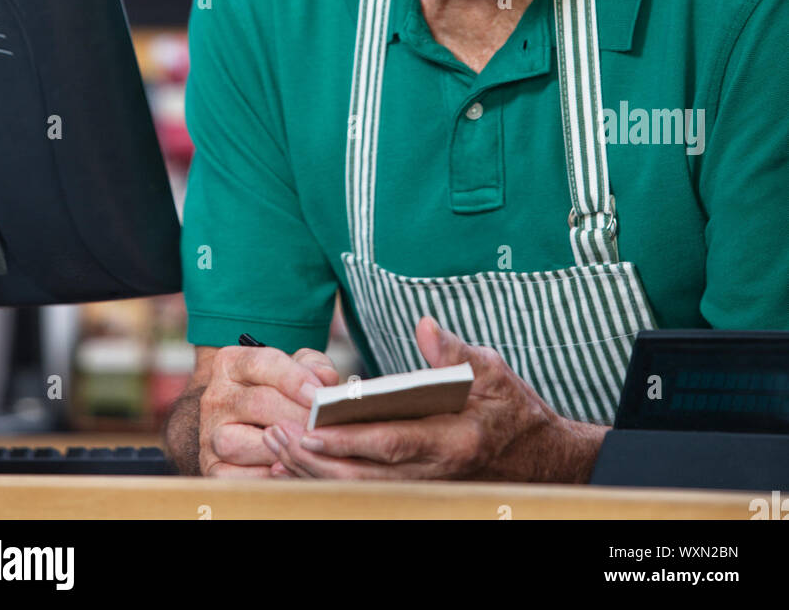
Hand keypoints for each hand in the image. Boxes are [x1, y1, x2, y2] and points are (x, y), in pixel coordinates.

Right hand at [198, 345, 339, 477]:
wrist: (247, 418)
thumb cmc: (278, 389)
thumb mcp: (295, 367)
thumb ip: (313, 365)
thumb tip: (325, 379)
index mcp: (232, 363)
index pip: (262, 363)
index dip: (294, 379)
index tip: (318, 396)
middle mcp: (215, 397)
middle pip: (257, 403)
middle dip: (296, 416)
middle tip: (322, 426)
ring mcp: (209, 434)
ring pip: (239, 443)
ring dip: (278, 449)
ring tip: (306, 448)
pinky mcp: (212, 467)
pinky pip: (237, 476)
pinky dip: (265, 476)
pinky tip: (289, 468)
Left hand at [263, 317, 607, 482]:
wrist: (541, 456)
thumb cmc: (512, 407)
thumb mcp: (492, 370)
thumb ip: (453, 351)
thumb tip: (424, 326)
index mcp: (454, 441)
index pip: (391, 444)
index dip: (348, 440)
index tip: (311, 430)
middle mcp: (435, 473)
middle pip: (366, 475)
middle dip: (317, 461)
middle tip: (277, 439)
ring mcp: (425, 487)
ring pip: (361, 488)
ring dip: (317, 473)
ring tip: (276, 451)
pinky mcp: (416, 490)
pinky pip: (367, 491)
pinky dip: (332, 481)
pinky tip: (300, 469)